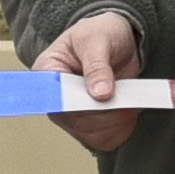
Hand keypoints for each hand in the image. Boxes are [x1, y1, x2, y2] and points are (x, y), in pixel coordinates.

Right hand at [37, 10, 142, 152]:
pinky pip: (106, 139)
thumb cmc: (100, 34)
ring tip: (126, 96)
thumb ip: (97, 65)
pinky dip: (123, 126)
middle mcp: (55, 100)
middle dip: (105, 109)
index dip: (74, 104)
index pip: (52, 99)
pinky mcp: (90, 126)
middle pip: (76, 121)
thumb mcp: (97, 39)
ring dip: (116, 119)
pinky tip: (127, 108)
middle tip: (121, 90)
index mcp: (47, 73)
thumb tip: (100, 94)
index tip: (99, 98)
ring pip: (92, 135)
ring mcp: (72, 116)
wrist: (117, 41)